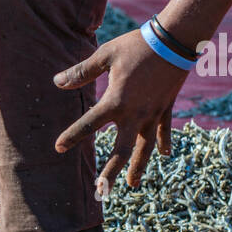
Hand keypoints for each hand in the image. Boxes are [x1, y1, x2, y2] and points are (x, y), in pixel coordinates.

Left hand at [52, 28, 189, 190]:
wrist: (175, 40)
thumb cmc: (136, 45)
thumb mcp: (105, 55)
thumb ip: (81, 72)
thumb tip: (56, 82)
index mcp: (116, 102)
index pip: (89, 124)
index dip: (72, 136)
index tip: (58, 148)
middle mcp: (135, 114)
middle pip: (121, 151)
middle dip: (110, 172)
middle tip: (101, 190)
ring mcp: (153, 114)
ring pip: (145, 148)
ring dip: (139, 167)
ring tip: (132, 185)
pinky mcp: (166, 108)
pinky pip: (165, 130)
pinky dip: (164, 143)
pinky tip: (165, 155)